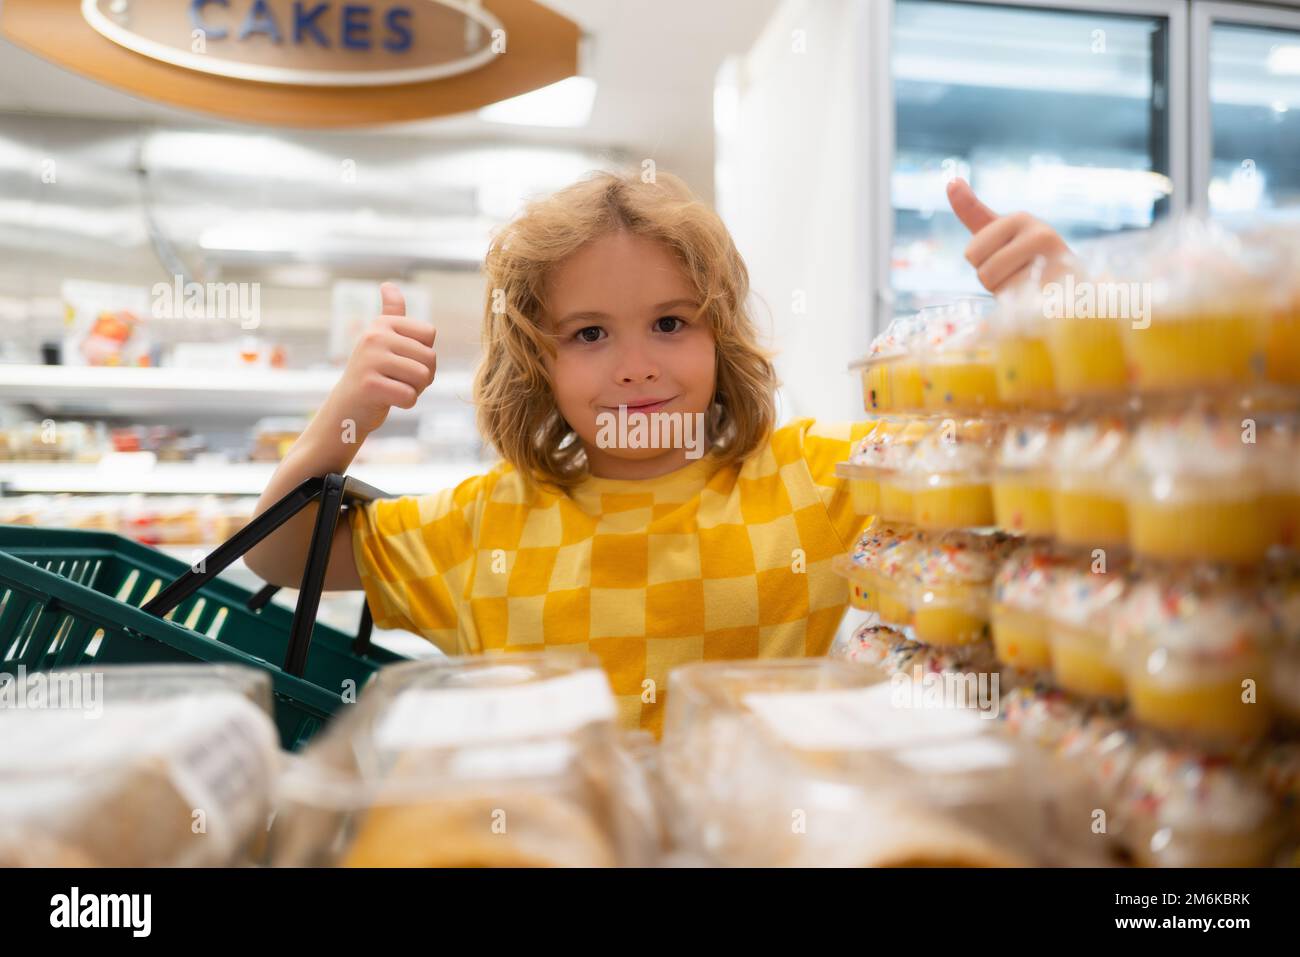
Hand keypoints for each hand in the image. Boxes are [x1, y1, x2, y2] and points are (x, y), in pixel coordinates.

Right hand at [325, 282, 436, 435]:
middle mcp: (374, 336)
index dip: (424, 353)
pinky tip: (387, 400)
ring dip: (415, 390)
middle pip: (430, 357)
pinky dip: (405, 403)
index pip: (429, 333)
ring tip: (393, 389)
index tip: (403, 361)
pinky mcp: (369, 385)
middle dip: (422, 376)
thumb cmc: (372, 374)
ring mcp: (370, 359)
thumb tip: (388, 285)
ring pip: (423, 376)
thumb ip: (391, 314)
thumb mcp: (381, 340)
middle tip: (398, 380)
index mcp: (382, 323)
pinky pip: (409, 396)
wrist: (346, 408)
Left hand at [947, 178, 1070, 293]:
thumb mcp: (998, 233)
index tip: (1003, 255)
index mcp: (1019, 218)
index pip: (972, 252)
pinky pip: (1021, 303)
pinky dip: (1024, 306)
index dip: (981, 262)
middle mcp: (1040, 233)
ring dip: (1010, 296)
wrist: (1070, 282)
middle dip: (994, 281)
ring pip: (1002, 291)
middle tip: (1016, 273)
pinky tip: (1039, 296)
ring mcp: (1054, 259)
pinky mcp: (1064, 287)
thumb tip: (952, 181)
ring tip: (1029, 284)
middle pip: (984, 273)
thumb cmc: (1025, 256)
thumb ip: (973, 211)